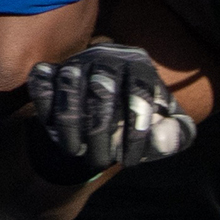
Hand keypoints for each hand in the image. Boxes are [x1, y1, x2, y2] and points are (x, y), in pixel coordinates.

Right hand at [27, 43, 196, 170]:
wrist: (102, 120)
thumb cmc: (138, 123)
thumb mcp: (165, 130)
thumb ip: (177, 134)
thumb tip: (164, 138)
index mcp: (141, 67)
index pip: (141, 94)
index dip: (136, 132)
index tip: (130, 162)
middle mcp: (108, 57)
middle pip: (103, 90)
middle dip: (101, 133)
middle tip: (101, 161)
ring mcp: (77, 62)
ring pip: (70, 86)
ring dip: (71, 125)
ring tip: (77, 151)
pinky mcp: (49, 71)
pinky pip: (41, 83)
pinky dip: (45, 108)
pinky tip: (53, 132)